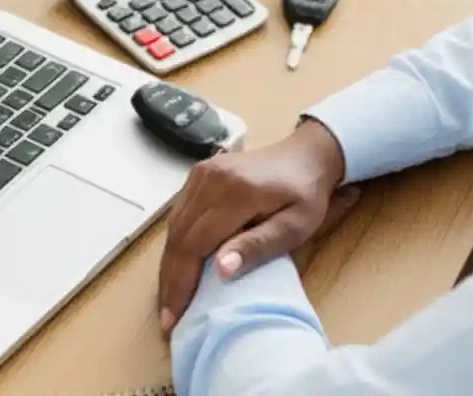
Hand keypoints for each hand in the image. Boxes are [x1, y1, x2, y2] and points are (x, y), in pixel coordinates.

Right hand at [158, 120, 358, 333]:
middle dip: (170, 281)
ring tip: (170, 299)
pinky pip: (179, 214)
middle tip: (167, 317)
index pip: (195, 244)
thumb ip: (259, 246)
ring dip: (169, 265)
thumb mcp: (295, 226)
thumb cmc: (305, 195)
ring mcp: (201, 174)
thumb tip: (221, 269)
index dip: (182, 283)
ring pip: (174, 226)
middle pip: (178, 237)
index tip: (175, 316)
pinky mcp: (198, 175)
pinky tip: (177, 267)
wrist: (305, 156)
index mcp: (235, 192)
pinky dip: (175, 244)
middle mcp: (210, 179)